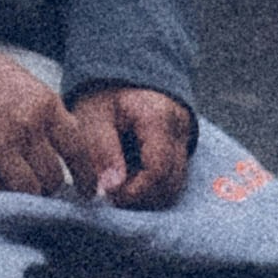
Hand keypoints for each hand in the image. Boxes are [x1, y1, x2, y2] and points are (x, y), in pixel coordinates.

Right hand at [0, 44, 113, 198]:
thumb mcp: (30, 86)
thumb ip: (50, 116)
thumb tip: (69, 151)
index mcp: (46, 107)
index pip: (78, 151)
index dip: (86, 176)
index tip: (88, 191)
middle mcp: (27, 129)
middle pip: (52, 177)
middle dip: (50, 185)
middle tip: (43, 186)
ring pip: (28, 189)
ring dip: (27, 193)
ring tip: (21, 189)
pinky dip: (0, 193)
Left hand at [66, 83, 197, 207]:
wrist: (121, 81)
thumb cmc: (104, 98)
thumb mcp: (93, 119)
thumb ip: (102, 151)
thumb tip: (111, 188)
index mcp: (158, 119)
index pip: (158, 170)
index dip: (135, 190)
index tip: (110, 195)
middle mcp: (179, 131)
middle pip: (171, 182)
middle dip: (141, 195)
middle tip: (112, 193)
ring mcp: (183, 141)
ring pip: (175, 184)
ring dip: (148, 194)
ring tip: (120, 186)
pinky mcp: (181, 151)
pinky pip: (173, 179)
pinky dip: (153, 187)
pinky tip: (130, 179)